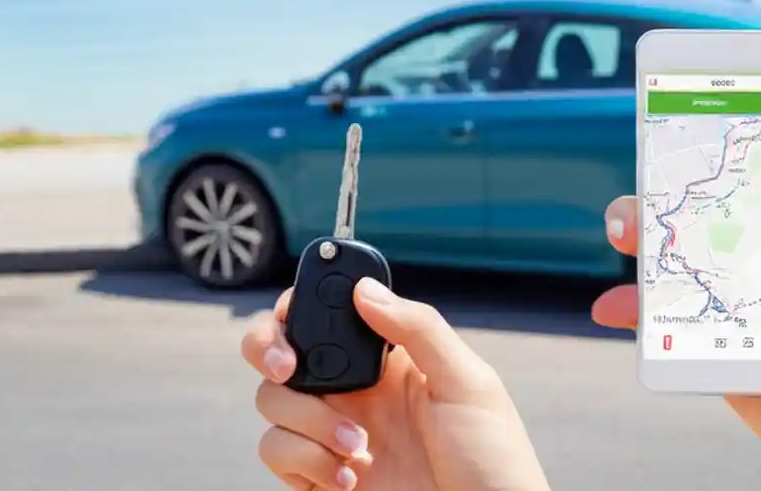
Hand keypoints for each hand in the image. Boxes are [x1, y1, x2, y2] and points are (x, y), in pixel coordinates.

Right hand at [242, 277, 549, 490]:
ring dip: (309, 422)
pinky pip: (278, 452)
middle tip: (286, 367)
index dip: (297, 305)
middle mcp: (354, 389)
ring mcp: (332, 431)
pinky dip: (306, 462)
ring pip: (273, 402)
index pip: (327, 313)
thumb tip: (365, 289)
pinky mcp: (318, 475)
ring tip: (361, 448)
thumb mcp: (466, 383)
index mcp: (388, 357)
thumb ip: (418, 329)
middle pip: (281, 350)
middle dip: (268, 349)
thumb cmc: (492, 456)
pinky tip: (351, 477)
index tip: (294, 316)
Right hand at [592, 168, 760, 490]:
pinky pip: (681, 339)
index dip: (724, 185)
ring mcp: (749, 329)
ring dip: (648, 266)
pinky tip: (615, 310)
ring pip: (689, 286)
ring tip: (617, 246)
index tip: (682, 157)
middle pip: (713, 244)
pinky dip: (646, 325)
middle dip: (667, 222)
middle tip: (630, 212)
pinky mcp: (728, 369)